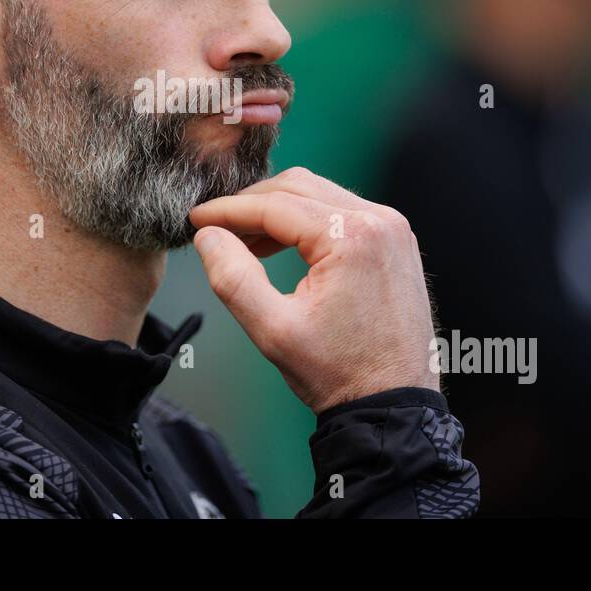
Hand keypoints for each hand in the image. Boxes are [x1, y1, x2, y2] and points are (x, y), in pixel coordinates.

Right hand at [189, 167, 438, 414]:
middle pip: (298, 187)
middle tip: (215, 227)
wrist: (394, 403)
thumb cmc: (340, 373)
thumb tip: (208, 236)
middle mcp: (379, 220)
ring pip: (319, 195)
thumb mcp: (274, 329)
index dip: (227, 210)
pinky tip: (279, 245)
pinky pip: (341, 212)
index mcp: (353, 235)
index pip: (275, 205)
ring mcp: (393, 228)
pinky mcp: (395, 241)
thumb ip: (233, 277)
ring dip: (277, 210)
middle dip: (251, 204)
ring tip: (242, 241)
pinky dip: (306, 221)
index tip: (195, 219)